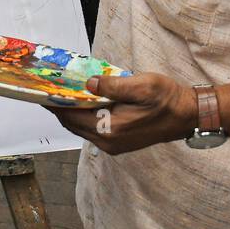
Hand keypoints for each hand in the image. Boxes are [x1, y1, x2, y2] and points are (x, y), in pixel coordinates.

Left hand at [47, 73, 197, 154]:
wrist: (188, 116)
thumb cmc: (168, 98)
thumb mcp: (142, 85)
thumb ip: (113, 85)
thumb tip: (88, 83)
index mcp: (111, 128)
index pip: (72, 116)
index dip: (55, 103)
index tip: (41, 90)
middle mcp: (108, 142)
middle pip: (73, 124)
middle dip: (60, 107)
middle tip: (49, 88)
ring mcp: (113, 145)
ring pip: (81, 128)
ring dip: (72, 112)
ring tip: (63, 92)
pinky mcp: (118, 143)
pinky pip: (92, 129)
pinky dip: (84, 116)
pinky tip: (84, 102)